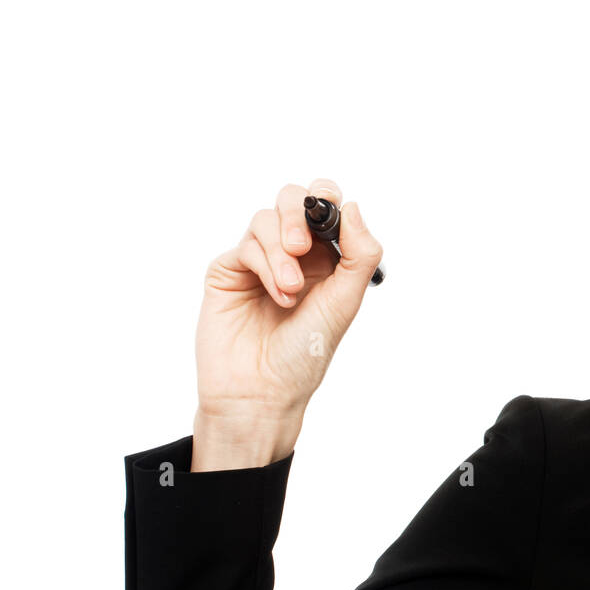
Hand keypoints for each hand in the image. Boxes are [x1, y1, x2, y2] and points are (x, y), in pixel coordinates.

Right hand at [194, 178, 383, 445]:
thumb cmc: (305, 354)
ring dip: (281, 252)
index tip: (330, 214)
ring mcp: (259, 261)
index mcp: (327, 258)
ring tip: (291, 291)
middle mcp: (293, 255)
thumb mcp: (345, 301)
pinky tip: (278, 297)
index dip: (328, 199)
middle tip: (302, 246)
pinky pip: (246, 245)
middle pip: (293, 198)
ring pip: (266, 218)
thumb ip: (359, 253)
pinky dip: (265, 266)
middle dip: (298, 213)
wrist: (262, 391)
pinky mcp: (230, 270)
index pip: (327, 206)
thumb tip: (355, 207)